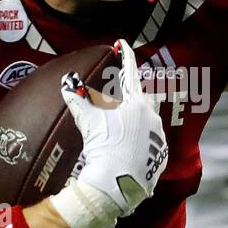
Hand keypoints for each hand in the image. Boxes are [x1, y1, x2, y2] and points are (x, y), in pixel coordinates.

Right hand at [60, 39, 168, 216]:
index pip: (129, 73)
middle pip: (141, 98)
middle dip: (129, 95)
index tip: (123, 44)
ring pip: (148, 121)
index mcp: (136, 104)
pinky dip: (140, 142)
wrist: (117, 183)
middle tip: (118, 96)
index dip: (125, 56)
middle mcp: (152, 117)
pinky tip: (129, 149)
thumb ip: (78, 100)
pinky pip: (151, 143)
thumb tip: (67, 82)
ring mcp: (159, 137)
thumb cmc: (103, 147)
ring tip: (120, 129)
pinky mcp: (161, 156)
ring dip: (135, 121)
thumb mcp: (89, 122)